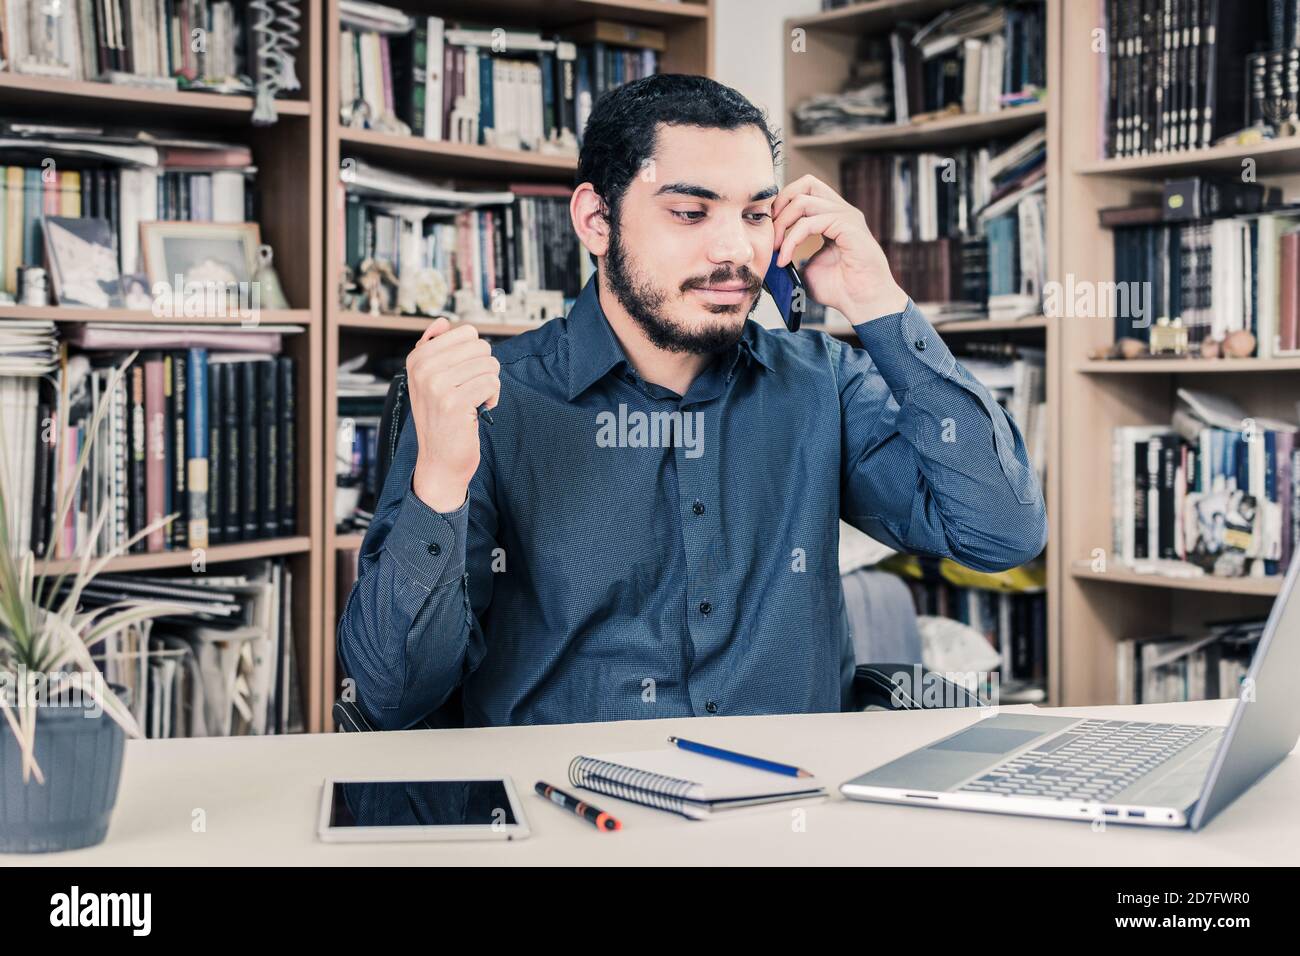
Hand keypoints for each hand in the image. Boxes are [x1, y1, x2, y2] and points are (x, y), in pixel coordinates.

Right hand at [406, 318, 500, 511]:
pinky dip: (493, 398)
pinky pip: (492, 383)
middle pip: (480, 346)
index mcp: (417, 358)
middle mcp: (423, 368)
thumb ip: (434, 349)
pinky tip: (479, 411)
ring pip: (489, 364)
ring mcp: (437, 385)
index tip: (462, 375)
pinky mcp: (455, 402)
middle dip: (484, 368)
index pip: (466, 332)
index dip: (474, 355)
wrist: (439, 461)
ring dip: (489, 385)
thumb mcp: (429, 381)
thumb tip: (442, 322)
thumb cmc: (440, 418)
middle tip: (471, 389)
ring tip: (474, 401)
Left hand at [771, 174, 908, 323]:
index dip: (783, 205)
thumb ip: (793, 253)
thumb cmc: (841, 290)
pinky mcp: (849, 226)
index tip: (769, 231)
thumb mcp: (807, 268)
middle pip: (806, 183)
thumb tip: (770, 251)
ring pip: (803, 202)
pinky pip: (810, 223)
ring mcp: (847, 216)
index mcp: (833, 217)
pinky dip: (791, 240)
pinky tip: (785, 258)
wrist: (863, 304)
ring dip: (782, 224)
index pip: (805, 191)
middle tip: (768, 231)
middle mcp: (842, 212)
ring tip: (775, 249)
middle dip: (781, 203)